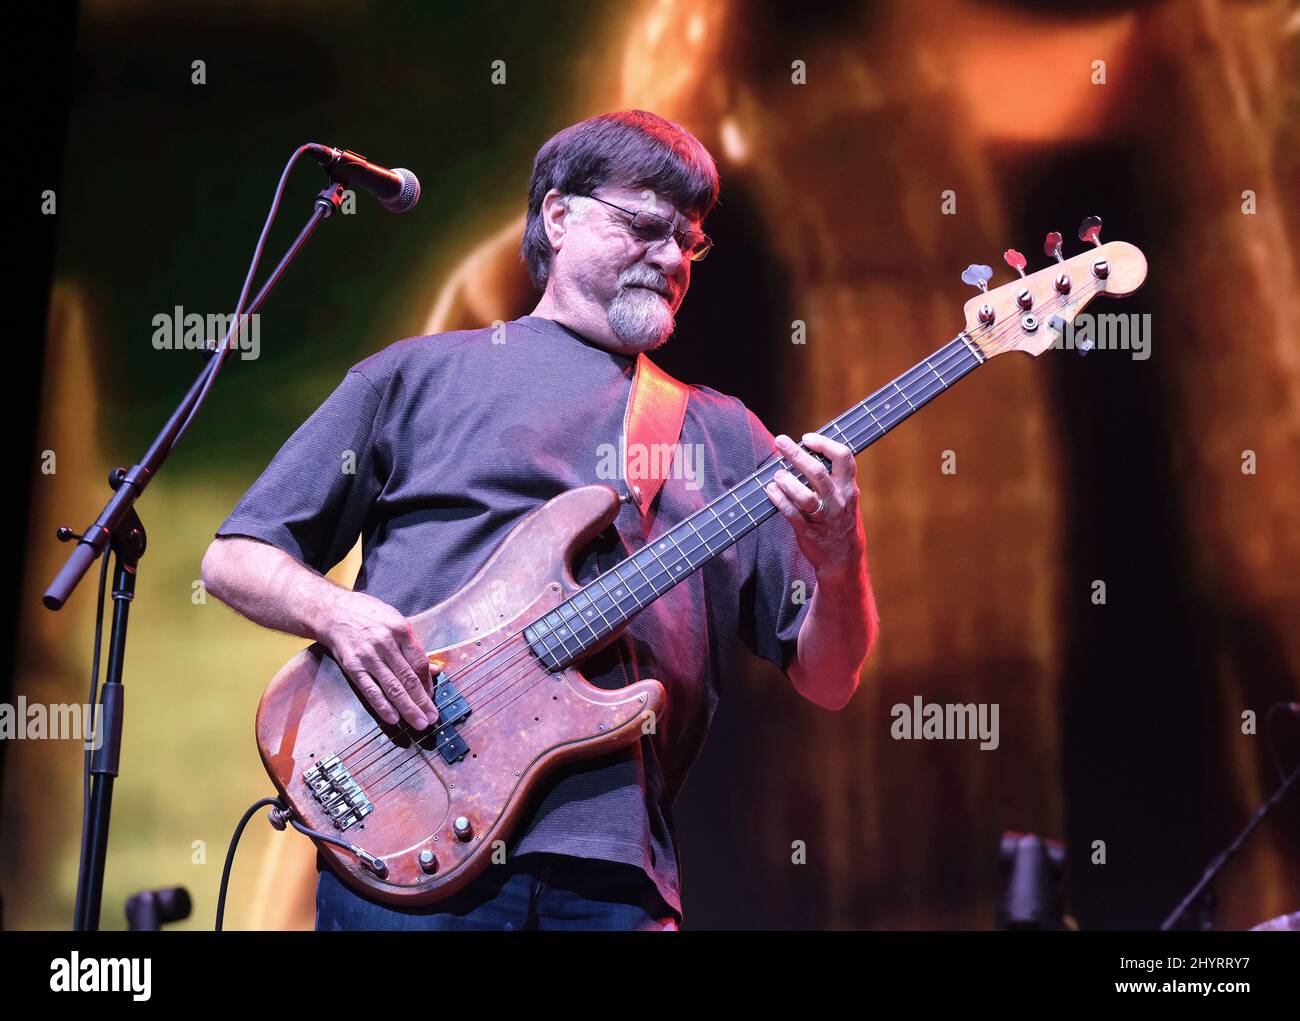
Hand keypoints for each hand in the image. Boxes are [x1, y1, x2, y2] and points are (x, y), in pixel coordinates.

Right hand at [317, 590, 438, 730]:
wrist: (333, 612)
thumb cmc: (368, 614)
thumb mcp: (396, 621)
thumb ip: (414, 646)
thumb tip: (433, 670)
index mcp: (400, 630)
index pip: (419, 662)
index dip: (428, 682)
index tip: (432, 695)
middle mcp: (386, 644)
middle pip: (409, 678)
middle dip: (423, 701)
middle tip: (433, 718)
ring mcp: (368, 657)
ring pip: (393, 687)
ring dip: (408, 708)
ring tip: (420, 722)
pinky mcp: (353, 667)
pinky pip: (371, 690)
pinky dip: (383, 706)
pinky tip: (394, 718)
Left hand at [764, 433, 866, 582]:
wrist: (843, 558)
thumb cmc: (839, 519)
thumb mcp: (844, 496)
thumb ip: (831, 476)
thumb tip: (804, 451)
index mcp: (848, 488)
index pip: (843, 458)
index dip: (824, 444)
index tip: (806, 438)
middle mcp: (838, 500)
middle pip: (818, 473)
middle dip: (797, 455)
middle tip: (779, 441)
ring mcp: (824, 518)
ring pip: (806, 497)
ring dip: (788, 482)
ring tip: (777, 474)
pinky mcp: (809, 532)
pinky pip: (792, 515)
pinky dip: (779, 501)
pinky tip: (770, 490)